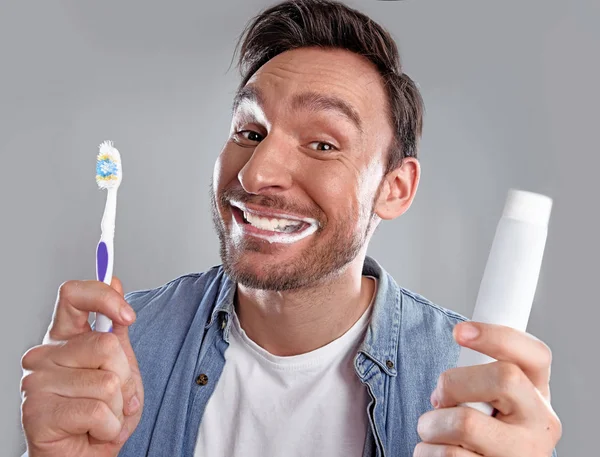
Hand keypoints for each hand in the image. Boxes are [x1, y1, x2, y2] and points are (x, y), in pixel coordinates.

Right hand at [20, 278, 143, 456]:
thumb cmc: (100, 413)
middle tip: (115, 398)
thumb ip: (117, 329)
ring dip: (118, 407)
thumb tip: (115, 280)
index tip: (128, 316)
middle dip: (125, 377)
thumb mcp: (119, 367)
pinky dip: (109, 427)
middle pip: (106, 345)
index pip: (73, 295)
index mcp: (63, 338)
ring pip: (107, 382)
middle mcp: (44, 354)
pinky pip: (98, 411)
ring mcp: (36, 382)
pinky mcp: (37, 412)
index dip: (104, 297)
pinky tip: (94, 432)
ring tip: (103, 418)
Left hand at [415, 322, 561, 456]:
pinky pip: (449, 456)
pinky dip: (428, 452)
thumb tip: (455, 351)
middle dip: (452, 383)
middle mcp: (540, 425)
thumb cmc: (479, 435)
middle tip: (439, 400)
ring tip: (435, 433)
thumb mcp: (490, 402)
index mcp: (537, 396)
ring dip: (431, 425)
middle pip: (503, 378)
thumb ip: (479, 379)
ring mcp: (523, 455)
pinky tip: (439, 455)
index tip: (459, 331)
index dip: (498, 336)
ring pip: (464, 422)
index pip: (535, 354)